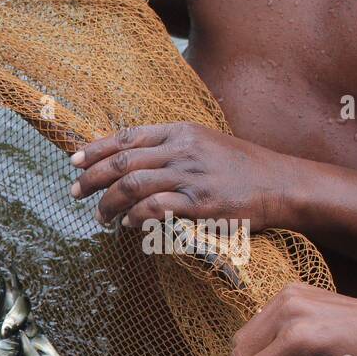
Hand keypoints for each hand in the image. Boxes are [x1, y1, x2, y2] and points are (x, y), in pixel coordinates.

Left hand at [70, 122, 296, 231]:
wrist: (282, 184)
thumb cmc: (240, 168)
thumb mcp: (204, 144)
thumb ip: (169, 148)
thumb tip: (128, 159)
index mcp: (181, 131)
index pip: (127, 136)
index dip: (95, 149)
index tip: (74, 162)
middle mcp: (182, 149)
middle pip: (121, 161)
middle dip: (91, 178)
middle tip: (74, 193)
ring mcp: (191, 176)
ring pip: (131, 185)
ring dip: (107, 204)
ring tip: (99, 217)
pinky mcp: (200, 203)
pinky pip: (154, 208)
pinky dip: (134, 216)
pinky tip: (127, 224)